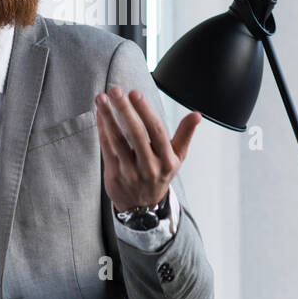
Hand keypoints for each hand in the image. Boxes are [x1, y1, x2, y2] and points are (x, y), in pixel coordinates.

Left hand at [95, 85, 199, 211]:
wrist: (143, 207)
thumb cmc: (160, 174)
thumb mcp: (177, 157)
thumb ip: (185, 134)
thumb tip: (197, 114)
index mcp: (167, 160)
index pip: (156, 132)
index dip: (145, 112)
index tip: (135, 93)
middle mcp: (150, 166)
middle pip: (136, 134)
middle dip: (124, 110)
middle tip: (115, 90)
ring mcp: (130, 172)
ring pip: (118, 141)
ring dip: (108, 117)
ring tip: (101, 99)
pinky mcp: (114, 174)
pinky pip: (107, 148)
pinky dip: (103, 130)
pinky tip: (100, 114)